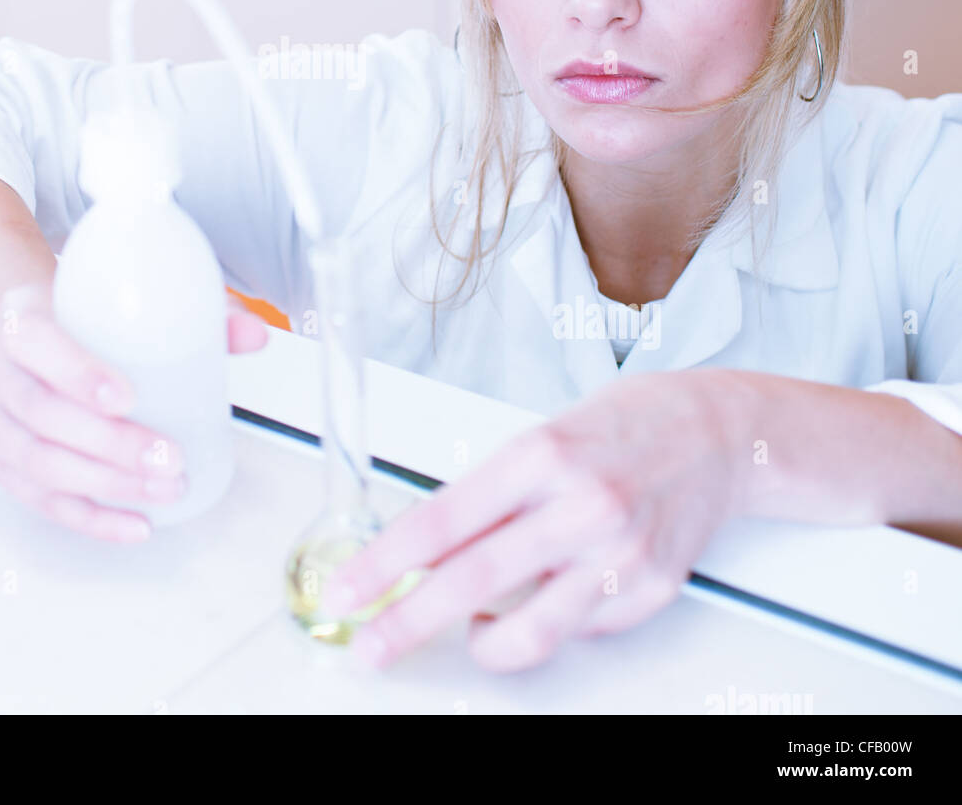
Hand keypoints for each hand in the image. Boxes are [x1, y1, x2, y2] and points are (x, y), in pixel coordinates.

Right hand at [0, 279, 267, 540]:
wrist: (28, 330)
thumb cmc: (81, 316)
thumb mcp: (123, 302)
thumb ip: (193, 313)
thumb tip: (255, 334)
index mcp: (19, 319)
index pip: (37, 345)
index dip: (78, 375)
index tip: (129, 398)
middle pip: (43, 415)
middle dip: (110, 446)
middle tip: (170, 458)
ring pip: (39, 464)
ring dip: (107, 486)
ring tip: (164, 489)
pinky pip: (40, 500)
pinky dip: (91, 518)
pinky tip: (135, 524)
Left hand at [319, 370, 745, 671]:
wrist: (719, 433)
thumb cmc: (624, 424)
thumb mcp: (541, 437)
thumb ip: (490, 495)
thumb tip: (427, 551)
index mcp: (541, 455)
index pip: (442, 520)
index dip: (385, 563)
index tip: (349, 589)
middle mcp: (580, 505)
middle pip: (473, 581)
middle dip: (408, 622)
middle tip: (370, 645)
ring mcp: (619, 553)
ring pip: (529, 631)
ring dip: (482, 644)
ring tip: (467, 635)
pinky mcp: (650, 589)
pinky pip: (579, 630)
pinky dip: (549, 623)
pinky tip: (545, 597)